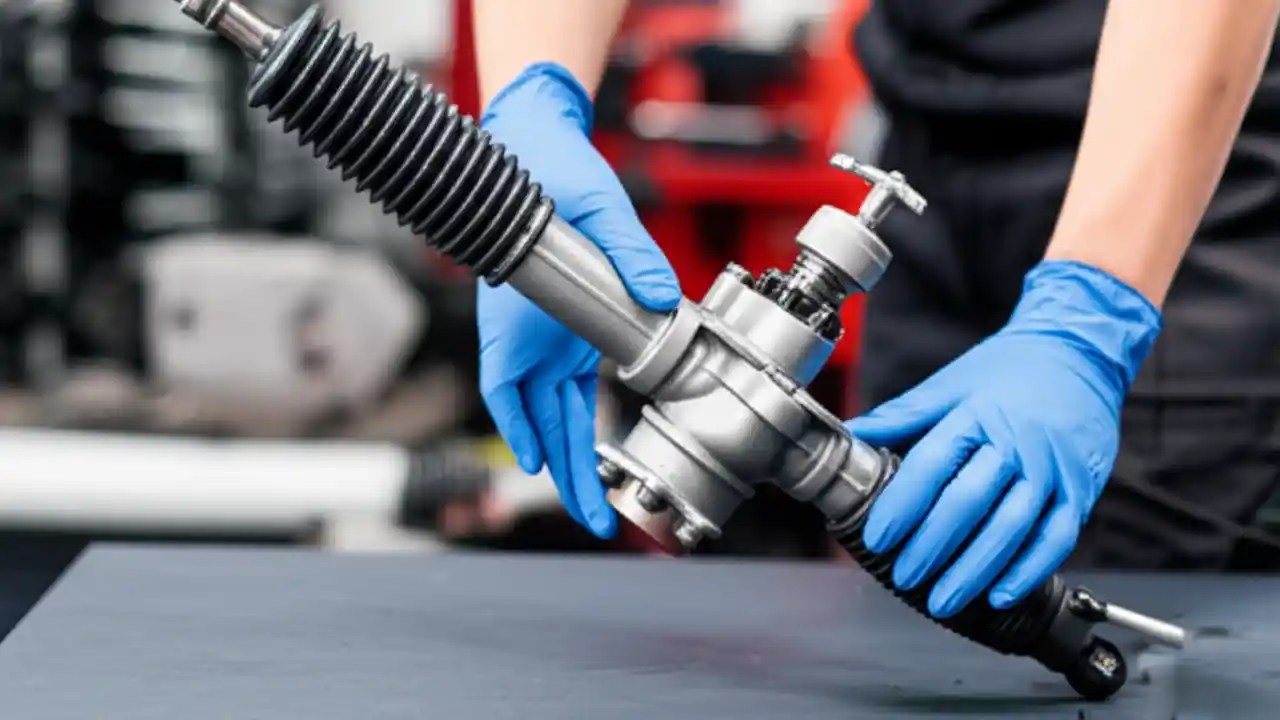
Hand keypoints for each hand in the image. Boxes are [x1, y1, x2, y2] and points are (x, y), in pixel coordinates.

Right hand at [477, 63, 680, 538]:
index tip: (533, 463)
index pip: (507, 386)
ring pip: (556, 410)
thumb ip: (630, 248)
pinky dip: (579, 419)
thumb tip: (662, 295)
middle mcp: (526, 334)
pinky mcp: (566, 330)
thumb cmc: (551, 173)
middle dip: (564, 470)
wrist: (538, 146)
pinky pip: (570, 386)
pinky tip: (595, 448)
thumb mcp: (597, 202)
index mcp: (518, 312)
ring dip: (575, 456)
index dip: (521, 429)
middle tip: (593, 517)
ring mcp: (546, 337)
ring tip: (599, 502)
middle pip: (539, 417)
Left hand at [848, 260, 1160, 617]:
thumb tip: (851, 434)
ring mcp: (1052, 469)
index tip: (877, 536)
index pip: (932, 465)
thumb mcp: (950, 384)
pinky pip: (1057, 537)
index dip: (903, 505)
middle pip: (970, 502)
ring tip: (944, 598)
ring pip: (1012, 527)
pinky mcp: (1081, 490)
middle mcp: (1015, 444)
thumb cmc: (1008, 370)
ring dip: (975, 568)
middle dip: (933, 546)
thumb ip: (901, 416)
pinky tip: (1000, 593)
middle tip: (905, 576)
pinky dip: (1029, 570)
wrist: (1080, 352)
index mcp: (975, 415)